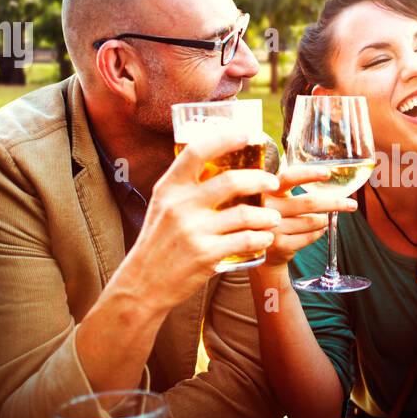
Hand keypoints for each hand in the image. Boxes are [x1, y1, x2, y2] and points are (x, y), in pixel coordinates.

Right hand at [132, 129, 281, 310]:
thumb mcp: (163, 207)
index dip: (226, 138)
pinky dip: (261, 238)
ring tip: (274, 217)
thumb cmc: (159, 242)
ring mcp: (193, 230)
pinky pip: (245, 240)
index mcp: (169, 188)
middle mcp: (180, 205)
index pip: (197, 151)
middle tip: (273, 183)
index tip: (249, 134)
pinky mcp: (205, 254)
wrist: (142, 283)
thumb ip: (186, 187)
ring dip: (266, 215)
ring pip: (244, 213)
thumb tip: (218, 162)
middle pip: (231, 181)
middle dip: (260, 179)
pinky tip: (265, 238)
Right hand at [257, 164, 357, 267]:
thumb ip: (289, 184)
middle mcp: (267, 207)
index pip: (289, 177)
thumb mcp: (276, 196)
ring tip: (323, 220)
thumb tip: (326, 173)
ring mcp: (272, 228)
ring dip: (323, 221)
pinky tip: (316, 231)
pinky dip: (318, 233)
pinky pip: (310, 237)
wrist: (257, 247)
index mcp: (267, 189)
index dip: (309, 174)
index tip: (328, 173)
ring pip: (312, 222)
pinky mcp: (279, 245)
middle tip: (352, 205)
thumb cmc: (274, 214)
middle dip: (335, 203)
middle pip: (309, 202)